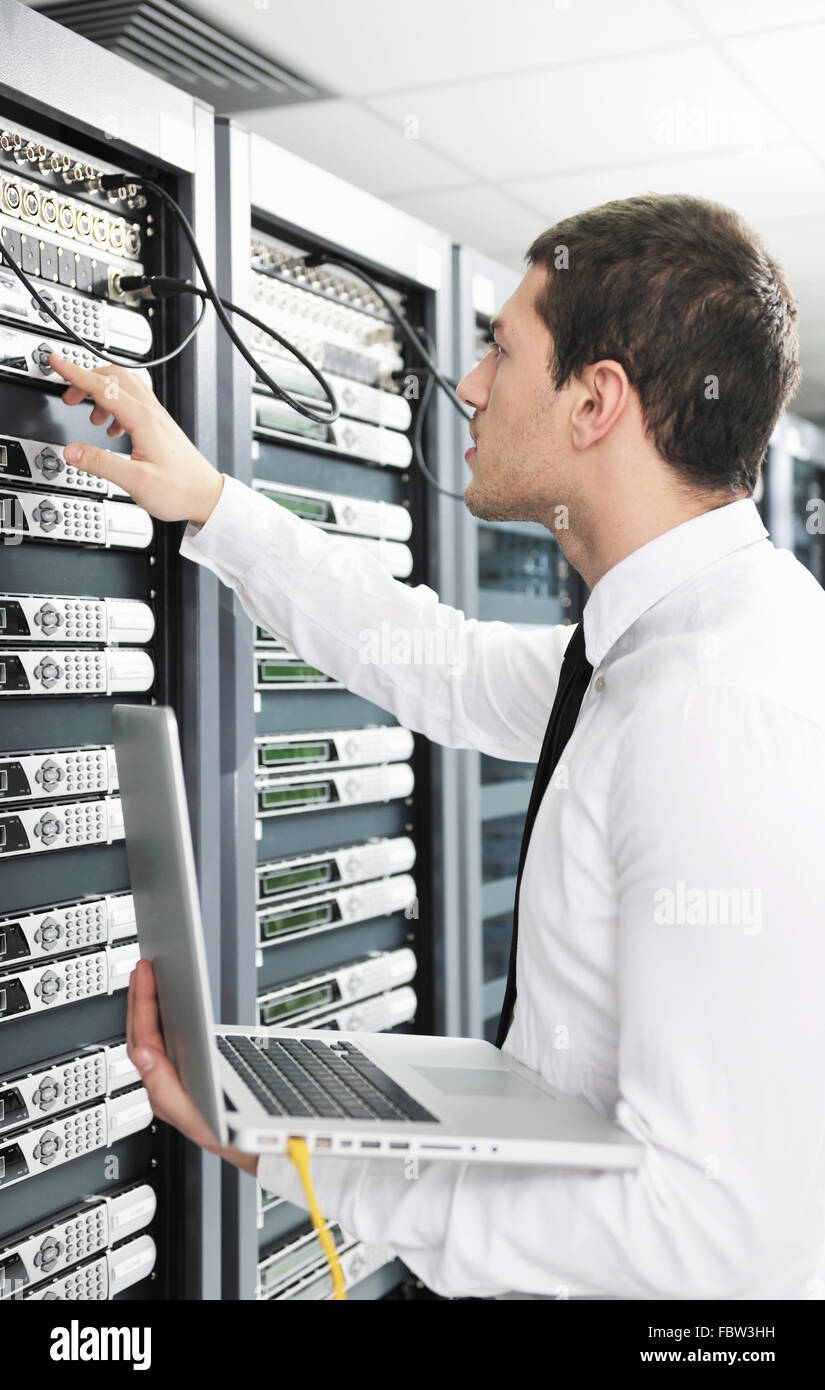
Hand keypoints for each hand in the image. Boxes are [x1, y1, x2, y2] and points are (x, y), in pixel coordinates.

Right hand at [47, 353, 224, 524]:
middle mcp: (152, 413)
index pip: (102, 387)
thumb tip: (72, 451)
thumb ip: (101, 464)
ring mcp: (158, 418)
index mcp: (144, 420)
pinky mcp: (161, 426)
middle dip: (88, 379)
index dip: (75, 373)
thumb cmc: (180, 490)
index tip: (57, 362)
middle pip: (115, 377)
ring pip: (126, 387)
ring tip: (90, 415)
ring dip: (103, 393)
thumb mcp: (135, 482)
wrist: (207, 496)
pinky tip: (113, 428)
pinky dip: (117, 406)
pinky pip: (135, 402)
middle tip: (69, 393)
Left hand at [126, 957, 257, 1177]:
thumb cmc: (240, 1138)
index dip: (142, 1006)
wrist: (263, 1151)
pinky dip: (165, 1019)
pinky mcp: (191, 1079)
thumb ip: (168, 1090)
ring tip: (151, 979)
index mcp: (166, 1095)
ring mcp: (178, 1084)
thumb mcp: (208, 1116)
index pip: (144, 1043)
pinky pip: (169, 1044)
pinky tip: (171, 1008)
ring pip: (153, 1039)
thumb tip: (143, 1054)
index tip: (146, 975)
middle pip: (144, 1038)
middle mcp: (167, 1090)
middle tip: (144, 967)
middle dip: (141, 999)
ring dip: (150, 1007)